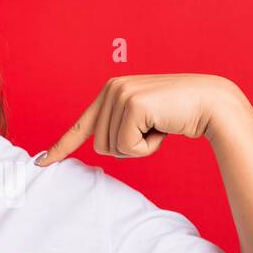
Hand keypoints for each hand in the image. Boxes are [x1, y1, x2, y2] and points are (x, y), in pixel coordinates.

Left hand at [34, 73, 239, 165]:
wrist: (210, 102)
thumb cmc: (179, 114)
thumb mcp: (144, 120)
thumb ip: (122, 127)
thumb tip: (106, 147)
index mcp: (110, 92)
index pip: (81, 125)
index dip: (62, 147)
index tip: (42, 163)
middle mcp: (111, 89)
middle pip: (100, 146)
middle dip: (129, 148)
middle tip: (153, 130)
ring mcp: (120, 94)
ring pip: (112, 148)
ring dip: (140, 147)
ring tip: (159, 126)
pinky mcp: (132, 104)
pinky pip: (127, 146)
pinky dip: (148, 146)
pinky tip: (163, 127)